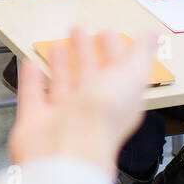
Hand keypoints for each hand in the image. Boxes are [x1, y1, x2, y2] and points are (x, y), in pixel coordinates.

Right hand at [8, 29, 159, 174]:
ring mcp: (63, 116)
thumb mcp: (131, 76)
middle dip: (85, 52)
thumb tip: (152, 37)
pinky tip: (31, 64)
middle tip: (79, 32)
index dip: (114, 51)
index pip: (119, 72)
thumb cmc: (101, 120)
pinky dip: (32, 80)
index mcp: (119, 101)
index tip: (108, 33)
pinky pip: (34, 95)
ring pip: (63, 85)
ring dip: (61, 65)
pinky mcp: (36, 121)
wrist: (66, 152)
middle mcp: (92, 110)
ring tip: (59, 45)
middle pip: (90, 77)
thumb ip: (140, 55)